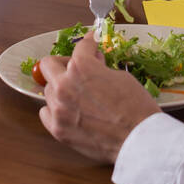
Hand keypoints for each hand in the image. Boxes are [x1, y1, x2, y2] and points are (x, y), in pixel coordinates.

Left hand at [38, 30, 160, 162]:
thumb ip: (100, 68)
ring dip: (60, 88)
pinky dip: (55, 109)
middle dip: (64, 62)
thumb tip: (93, 63)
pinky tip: (68, 110)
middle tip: (75, 68)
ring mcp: (59, 109)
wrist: (138, 140)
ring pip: (48, 90)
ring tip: (77, 94)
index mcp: (82, 68)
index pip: (80, 47)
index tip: (90, 42)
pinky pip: (45, 113)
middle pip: (49, 65)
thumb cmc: (136, 107)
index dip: (89, 42)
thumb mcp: (121, 77)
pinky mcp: (58, 129)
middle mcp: (64, 85)